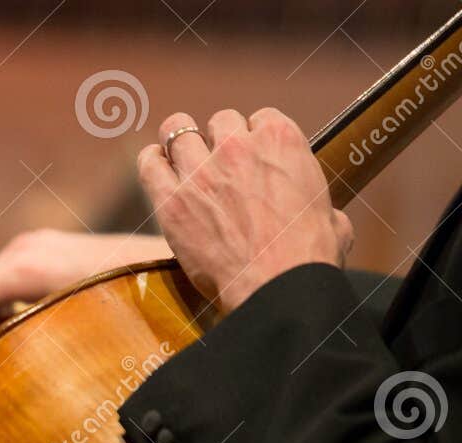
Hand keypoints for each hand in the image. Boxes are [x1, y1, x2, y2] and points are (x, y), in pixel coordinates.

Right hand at [0, 230, 172, 335]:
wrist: (178, 268)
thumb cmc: (132, 307)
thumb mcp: (70, 330)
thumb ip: (18, 341)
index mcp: (25, 267)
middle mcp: (25, 249)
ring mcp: (38, 244)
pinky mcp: (51, 247)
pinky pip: (7, 280)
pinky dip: (0, 309)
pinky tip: (18, 335)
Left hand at [138, 109, 352, 311]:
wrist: (277, 286)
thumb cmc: (309, 257)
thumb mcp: (331, 216)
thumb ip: (317, 202)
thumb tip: (319, 214)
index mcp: (281, 141)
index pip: (260, 118)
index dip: (255, 138)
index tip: (252, 156)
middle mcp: (238, 147)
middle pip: (220, 122)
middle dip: (220, 139)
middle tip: (218, 163)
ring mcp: (201, 172)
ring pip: (177, 132)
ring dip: (179, 142)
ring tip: (179, 156)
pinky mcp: (172, 201)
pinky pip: (149, 165)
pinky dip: (151, 162)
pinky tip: (155, 166)